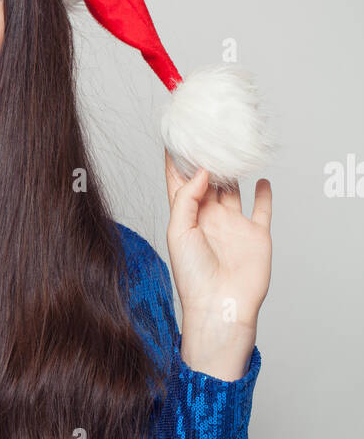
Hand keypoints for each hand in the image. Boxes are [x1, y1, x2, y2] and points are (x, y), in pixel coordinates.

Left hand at [165, 152, 272, 380]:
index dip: (176, 161)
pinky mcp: (256, 235)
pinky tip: (262, 178)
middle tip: (207, 133)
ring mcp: (233, 226)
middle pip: (207, 181)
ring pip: (233, 190)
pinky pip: (262, 209)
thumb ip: (186, 199)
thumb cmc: (193, 277)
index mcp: (186, 218)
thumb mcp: (179, 233)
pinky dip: (264, 193)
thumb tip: (202, 171)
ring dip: (234, 170)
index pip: (179, 183)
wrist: (221, 305)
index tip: (175, 136)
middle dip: (206, 158)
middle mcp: (209, 219)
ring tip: (233, 148)